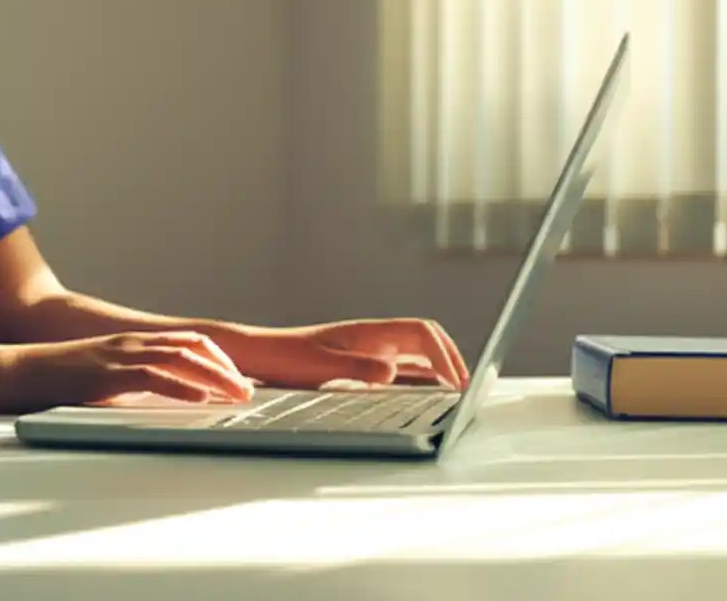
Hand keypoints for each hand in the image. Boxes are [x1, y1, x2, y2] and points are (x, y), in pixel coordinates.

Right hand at [1, 331, 254, 409]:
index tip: (240, 379)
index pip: (188, 343)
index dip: (219, 359)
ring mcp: (120, 355)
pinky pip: (153, 376)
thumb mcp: (104, 381)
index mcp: (134, 344)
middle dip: (227, 367)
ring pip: (181, 358)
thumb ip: (132, 385)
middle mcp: (132, 343)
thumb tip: (159, 401)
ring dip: (215, 377)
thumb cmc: (56, 381)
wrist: (17, 371)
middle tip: (249, 390)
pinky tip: (199, 397)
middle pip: (193, 347)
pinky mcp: (107, 373)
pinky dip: (181, 386)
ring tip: (237, 394)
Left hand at [219, 319, 468, 390]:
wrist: (259, 355)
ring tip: (456, 391)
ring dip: (438, 368)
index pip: (421, 332)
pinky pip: (400, 368)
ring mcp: (367, 350)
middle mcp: (372, 338)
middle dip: (450, 358)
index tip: (456, 380)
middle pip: (425, 339)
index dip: (444, 354)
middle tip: (467, 386)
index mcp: (368, 332)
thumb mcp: (321, 366)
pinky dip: (419, 378)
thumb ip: (358, 369)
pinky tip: (425, 395)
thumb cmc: (285, 358)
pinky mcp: (359, 364)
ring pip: (415, 354)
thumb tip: (392, 373)